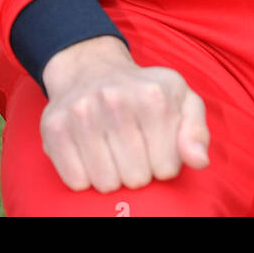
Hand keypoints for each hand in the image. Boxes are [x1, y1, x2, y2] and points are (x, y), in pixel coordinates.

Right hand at [40, 35, 210, 192]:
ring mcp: (82, 112)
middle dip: (138, 172)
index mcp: (154, 95)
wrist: (91, 68)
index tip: (155, 147)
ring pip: (105, 184)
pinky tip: (90, 154)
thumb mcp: (180, 100)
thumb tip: (199, 161)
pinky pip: (75, 181)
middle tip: (132, 149)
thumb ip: (195, 131)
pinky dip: (84, 177)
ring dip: (112, 177)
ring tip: (112, 152)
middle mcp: (116, 99)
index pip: (166, 168)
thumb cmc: (144, 92)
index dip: (163, 165)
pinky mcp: (54, 127)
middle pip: (136, 179)